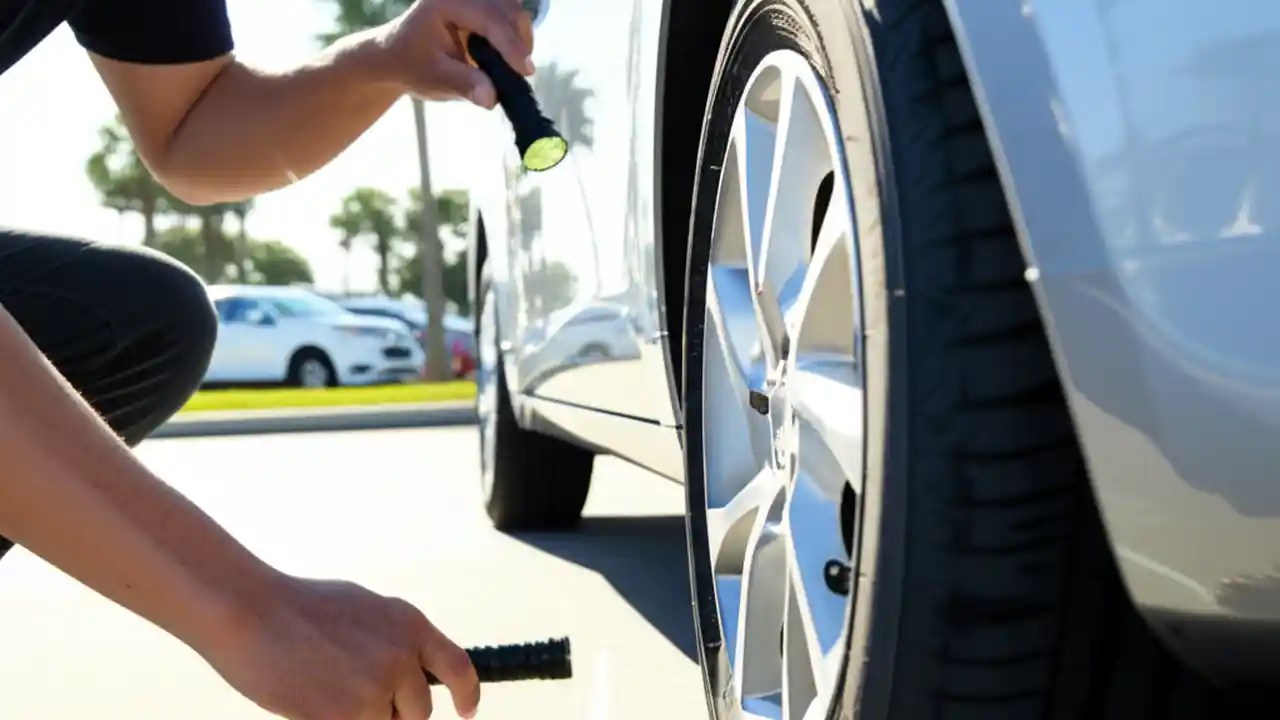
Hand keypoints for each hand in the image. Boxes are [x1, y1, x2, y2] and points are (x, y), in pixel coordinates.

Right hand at [200, 576, 479, 719]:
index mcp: (408, 623)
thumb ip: (393, 639)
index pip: (458, 667)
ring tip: (329, 691)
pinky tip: (314, 702)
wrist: (252, 613)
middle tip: (355, 696)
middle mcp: (401, 655)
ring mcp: (377, 688)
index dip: (467, 693)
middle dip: (394, 712)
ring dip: (367, 719)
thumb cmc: (298, 610)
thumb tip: (410, 671)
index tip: (467, 710)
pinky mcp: (350, 716)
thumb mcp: (363, 610)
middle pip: (419, 710)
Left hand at [381, 0, 534, 108]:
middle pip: (506, 7)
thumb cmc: (412, 66)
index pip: (488, 18)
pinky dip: (515, 32)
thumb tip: (492, 98)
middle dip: (519, 39)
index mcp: (444, 2)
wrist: (396, 56)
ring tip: (517, 64)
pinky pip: (507, 11)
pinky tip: (513, 55)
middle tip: (523, 72)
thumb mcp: (435, 79)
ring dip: (520, 35)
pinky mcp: (478, 4)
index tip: (525, 71)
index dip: (510, 44)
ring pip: (511, 6)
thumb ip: (464, 85)